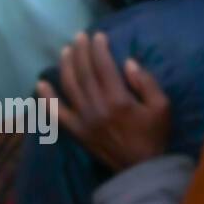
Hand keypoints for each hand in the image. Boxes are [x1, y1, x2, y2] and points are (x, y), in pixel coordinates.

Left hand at [38, 32, 170, 171]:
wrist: (140, 168)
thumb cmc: (154, 134)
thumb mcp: (161, 106)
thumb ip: (146, 82)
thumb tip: (128, 63)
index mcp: (119, 99)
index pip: (103, 67)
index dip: (99, 49)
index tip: (98, 35)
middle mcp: (97, 107)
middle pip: (84, 73)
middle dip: (81, 52)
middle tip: (80, 36)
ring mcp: (83, 119)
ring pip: (69, 87)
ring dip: (66, 66)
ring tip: (66, 50)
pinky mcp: (75, 131)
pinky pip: (56, 113)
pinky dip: (47, 98)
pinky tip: (41, 83)